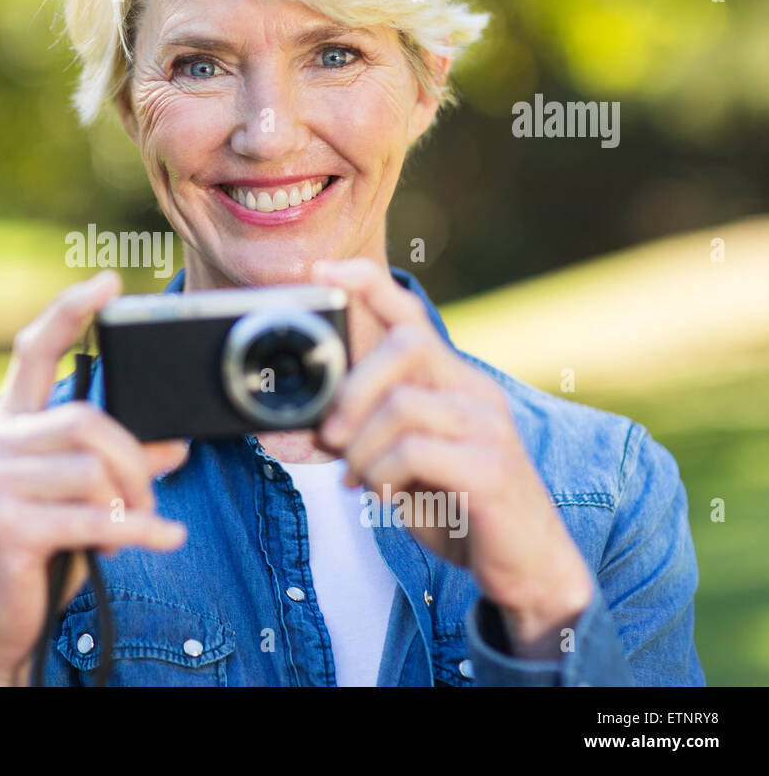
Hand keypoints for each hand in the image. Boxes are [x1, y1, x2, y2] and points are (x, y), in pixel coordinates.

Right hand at [0, 270, 189, 685]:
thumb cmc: (35, 555)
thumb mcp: (78, 501)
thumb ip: (116, 466)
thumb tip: (174, 444)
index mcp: (6, 428)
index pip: (33, 353)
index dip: (70, 313)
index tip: (108, 283)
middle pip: (88, 420)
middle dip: (135, 460)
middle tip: (151, 498)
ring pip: (94, 467)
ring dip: (134, 502)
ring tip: (141, 527)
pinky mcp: (5, 525)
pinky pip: (94, 515)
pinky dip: (139, 529)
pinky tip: (163, 538)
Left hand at [311, 258, 594, 659]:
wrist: (528, 568)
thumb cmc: (461, 510)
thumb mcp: (404, 465)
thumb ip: (367, 435)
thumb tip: (311, 423)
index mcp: (453, 383)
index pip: (411, 315)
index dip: (366, 284)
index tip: (323, 269)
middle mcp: (476, 392)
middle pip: (407, 345)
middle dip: (353, 386)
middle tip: (328, 435)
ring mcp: (489, 427)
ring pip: (403, 403)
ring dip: (361, 447)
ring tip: (357, 480)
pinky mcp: (492, 468)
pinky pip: (415, 450)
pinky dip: (381, 475)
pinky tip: (382, 495)